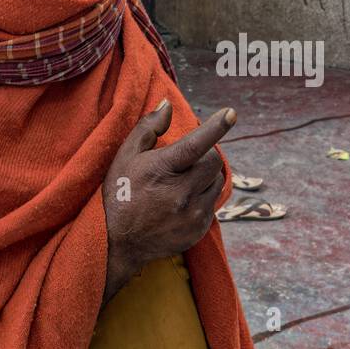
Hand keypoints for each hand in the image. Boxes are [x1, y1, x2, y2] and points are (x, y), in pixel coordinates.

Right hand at [100, 100, 234, 303]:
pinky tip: (184, 199)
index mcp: (162, 169)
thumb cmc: (120, 193)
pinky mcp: (199, 229)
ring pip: (217, 181)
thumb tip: (167, 105)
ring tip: (186, 179)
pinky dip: (204, 195)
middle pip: (213, 161)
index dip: (216, 127)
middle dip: (205, 154)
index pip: (196, 144)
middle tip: (188, 159)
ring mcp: (192, 213)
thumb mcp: (125, 156)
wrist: (118, 243)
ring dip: (207, 175)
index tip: (231, 113)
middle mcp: (181, 192)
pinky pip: (213, 203)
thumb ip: (148, 128)